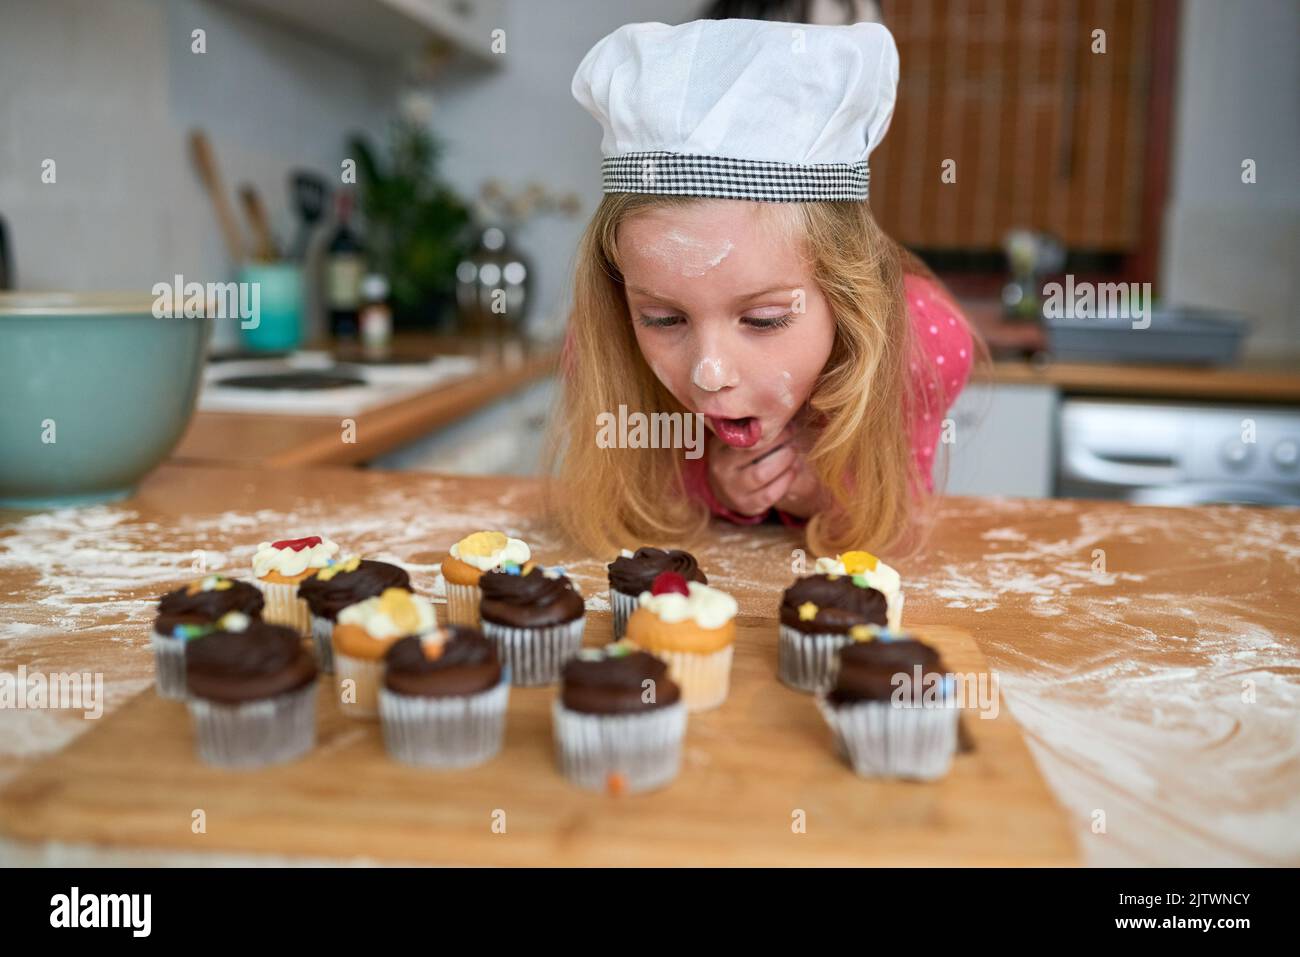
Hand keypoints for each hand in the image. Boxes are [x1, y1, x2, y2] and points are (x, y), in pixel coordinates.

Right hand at [706, 413, 828, 518]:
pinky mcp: (746, 505)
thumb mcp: (738, 438)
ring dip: (785, 460)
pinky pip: (770, 493)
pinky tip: (793, 470)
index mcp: (718, 445)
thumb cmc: (741, 454)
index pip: (742, 433)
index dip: (767, 426)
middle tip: (794, 433)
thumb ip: (751, 424)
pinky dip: (786, 480)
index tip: (783, 418)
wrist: (729, 488)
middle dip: (780, 441)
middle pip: (753, 452)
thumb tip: (782, 397)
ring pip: (762, 473)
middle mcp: (720, 467)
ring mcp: (731, 489)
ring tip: (794, 451)